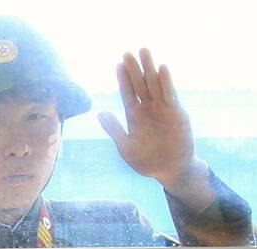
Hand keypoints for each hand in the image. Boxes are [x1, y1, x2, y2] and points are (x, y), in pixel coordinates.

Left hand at [97, 48, 210, 207]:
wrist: (169, 168)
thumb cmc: (146, 160)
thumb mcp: (126, 147)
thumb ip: (115, 130)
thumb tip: (101, 114)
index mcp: (134, 116)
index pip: (127, 93)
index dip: (123, 79)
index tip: (118, 64)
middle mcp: (148, 109)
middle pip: (140, 84)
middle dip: (134, 68)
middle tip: (128, 52)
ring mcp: (162, 109)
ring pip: (154, 84)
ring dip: (149, 68)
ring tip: (143, 51)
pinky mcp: (176, 112)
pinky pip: (170, 94)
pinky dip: (165, 82)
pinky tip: (161, 68)